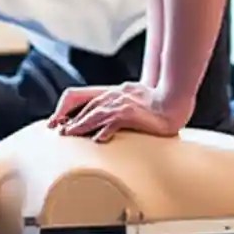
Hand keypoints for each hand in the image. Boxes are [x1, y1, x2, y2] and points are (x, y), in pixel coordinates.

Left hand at [48, 82, 193, 142]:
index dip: (65, 107)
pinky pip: (112, 123)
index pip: (79, 95)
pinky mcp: (130, 114)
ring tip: (69, 136)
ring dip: (80, 126)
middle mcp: (113, 95)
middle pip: (85, 107)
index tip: (58, 121)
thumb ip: (117, 103)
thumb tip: (104, 120)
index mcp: (112, 92)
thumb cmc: (157, 103)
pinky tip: (97, 140)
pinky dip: (104, 131)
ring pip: (94, 114)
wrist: (174, 101)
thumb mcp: (132, 97)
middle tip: (59, 133)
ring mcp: (121, 104)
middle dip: (70, 120)